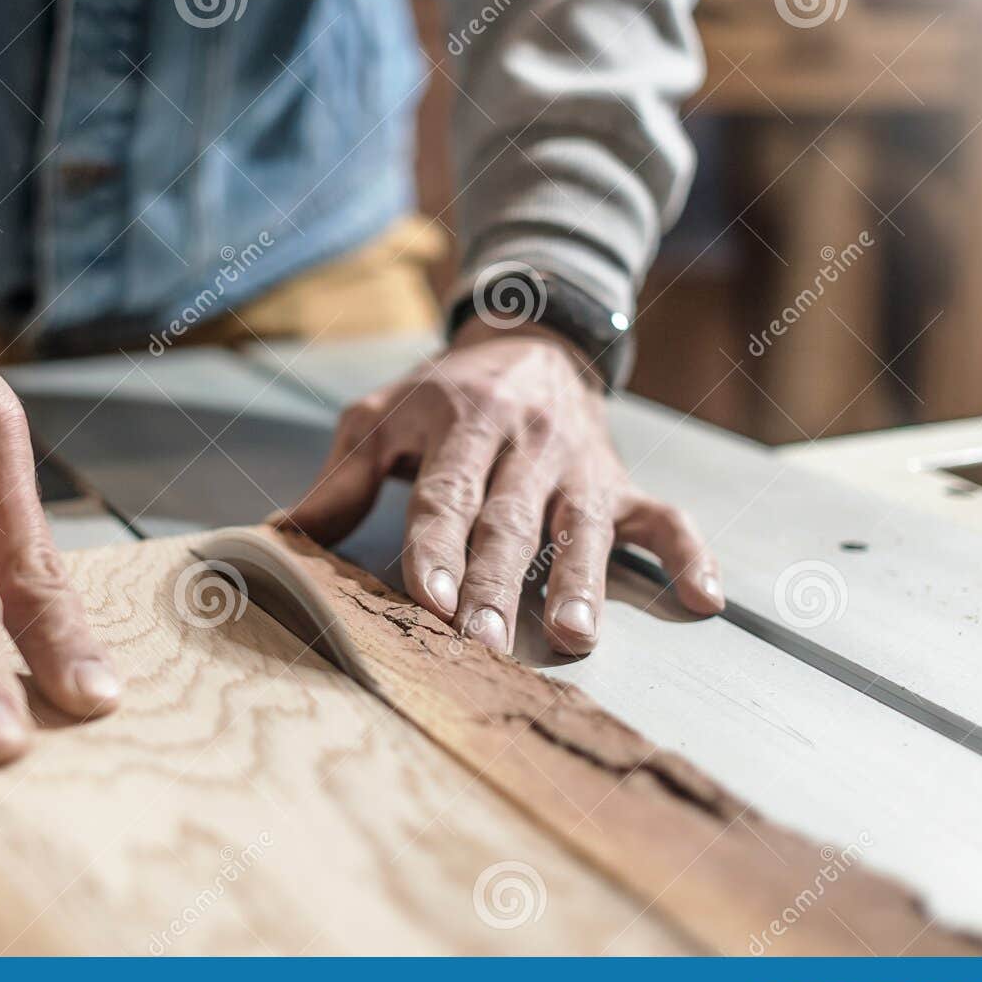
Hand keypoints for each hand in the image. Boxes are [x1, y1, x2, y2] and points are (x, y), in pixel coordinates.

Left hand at [277, 318, 723, 653]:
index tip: (426, 599)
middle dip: (496, 584)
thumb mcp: (383, 417)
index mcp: (461, 422)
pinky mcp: (622, 481)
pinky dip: (687, 554)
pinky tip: (703, 600)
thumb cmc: (443, 395)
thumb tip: (277, 537)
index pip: (447, 492)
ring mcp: (580, 465)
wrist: (532, 338)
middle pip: (509, 521)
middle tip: (483, 644)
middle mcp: (526, 443)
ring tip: (575, 636)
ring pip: (582, 526)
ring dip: (580, 581)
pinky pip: (664, 517)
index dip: (435, 547)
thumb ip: (342, 480)